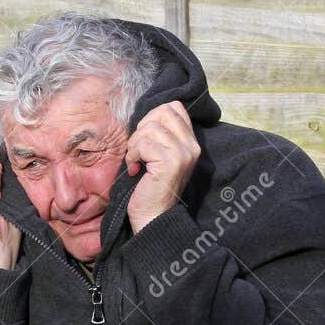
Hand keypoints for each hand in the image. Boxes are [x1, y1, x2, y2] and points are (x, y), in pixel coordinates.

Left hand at [125, 101, 200, 232]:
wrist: (154, 217)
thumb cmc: (151, 186)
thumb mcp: (161, 155)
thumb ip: (161, 134)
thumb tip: (148, 114)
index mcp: (192, 143)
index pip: (175, 107)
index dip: (154, 116)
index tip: (146, 138)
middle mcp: (192, 146)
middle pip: (163, 111)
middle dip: (143, 127)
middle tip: (139, 149)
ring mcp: (183, 154)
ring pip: (150, 128)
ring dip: (135, 144)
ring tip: (137, 161)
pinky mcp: (170, 162)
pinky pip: (143, 144)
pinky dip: (132, 156)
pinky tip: (135, 170)